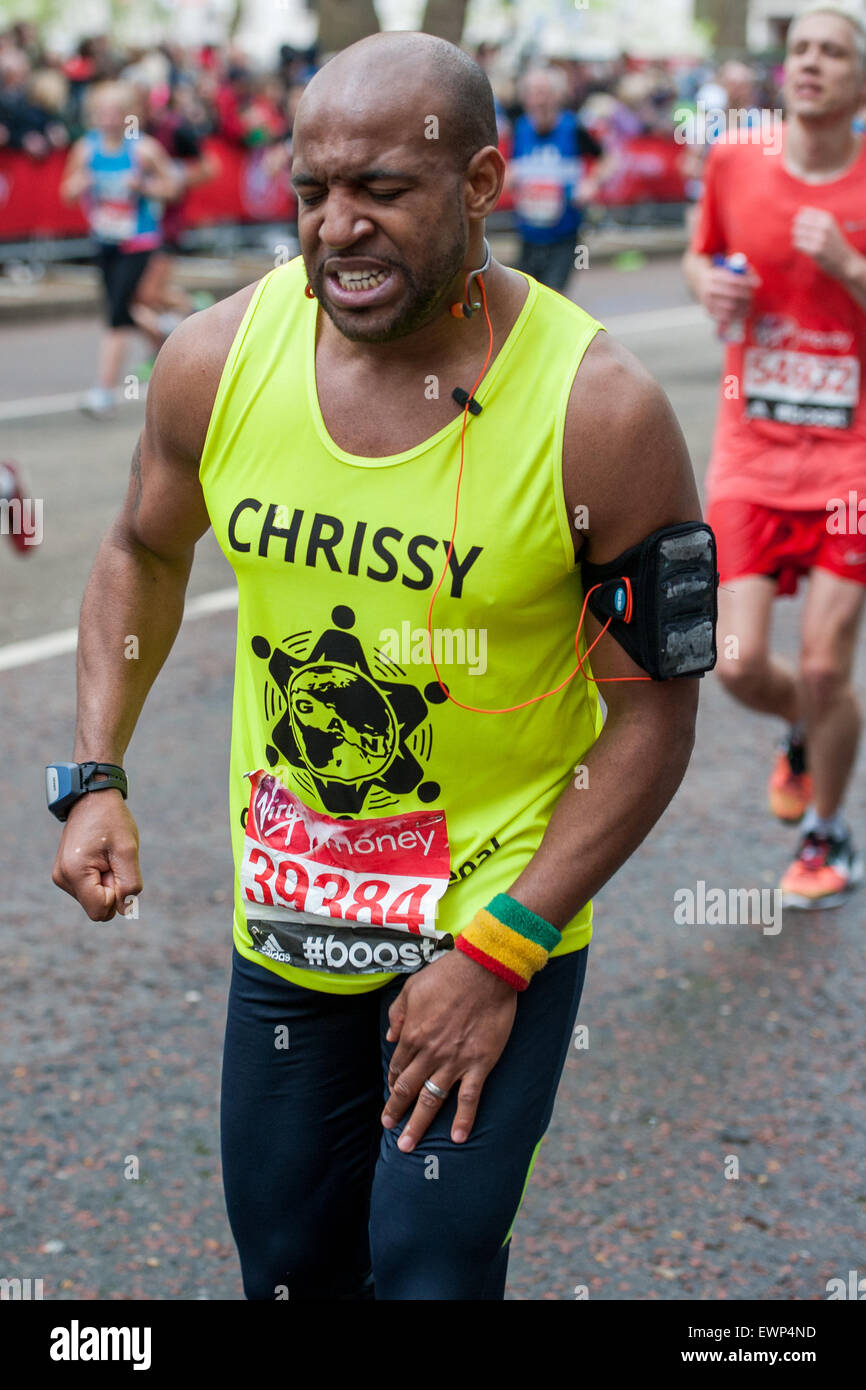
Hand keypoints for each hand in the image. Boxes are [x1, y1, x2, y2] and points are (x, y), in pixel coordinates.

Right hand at [52, 791, 142, 922]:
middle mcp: (63, 878)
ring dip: (107, 882)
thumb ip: (130, 883)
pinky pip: (89, 889)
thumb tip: (125, 910)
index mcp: (75, 873)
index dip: (117, 896)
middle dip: (112, 889)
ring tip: (106, 855)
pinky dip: (100, 878)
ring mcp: (61, 876)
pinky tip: (100, 856)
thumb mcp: (128, 850)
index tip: (118, 868)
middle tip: (114, 860)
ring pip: (94, 899)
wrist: (92, 798)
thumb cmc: (112, 821)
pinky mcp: (65, 873)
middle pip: (97, 907)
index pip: (101, 911)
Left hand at [381, 948, 517, 1151]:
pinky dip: (463, 1119)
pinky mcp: (479, 1064)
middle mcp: (430, 1053)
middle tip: (389, 1129)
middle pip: (408, 1089)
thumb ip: (398, 1013)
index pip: (398, 1066)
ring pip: (432, 1099)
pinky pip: (469, 1098)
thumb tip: (390, 1036)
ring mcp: (454, 1061)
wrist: (485, 970)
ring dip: (418, 1124)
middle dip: (396, 1112)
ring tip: (408, 1145)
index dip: (393, 1082)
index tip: (390, 1095)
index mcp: (412, 1034)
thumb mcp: (412, 987)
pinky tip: (458, 1138)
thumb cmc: (448, 974)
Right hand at [698, 262, 759, 331]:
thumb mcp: (729, 268)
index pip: (732, 279)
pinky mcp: (709, 312)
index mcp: (714, 276)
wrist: (700, 283)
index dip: (746, 282)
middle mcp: (708, 289)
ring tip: (750, 304)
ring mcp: (707, 302)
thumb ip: (743, 272)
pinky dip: (737, 315)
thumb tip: (757, 282)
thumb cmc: (721, 275)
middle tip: (753, 296)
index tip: (758, 284)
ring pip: (730, 307)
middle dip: (746, 295)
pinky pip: (725, 317)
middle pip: (732, 293)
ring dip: (743, 306)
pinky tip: (744, 312)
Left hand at [792, 206, 856, 279]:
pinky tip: (804, 248)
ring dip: (797, 238)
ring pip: (797, 233)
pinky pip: (797, 244)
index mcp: (827, 218)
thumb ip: (815, 218)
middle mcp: (824, 226)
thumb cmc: (832, 242)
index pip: (803, 212)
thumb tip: (799, 211)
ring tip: (804, 242)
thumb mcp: (828, 225)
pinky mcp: (816, 250)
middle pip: (798, 222)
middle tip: (802, 236)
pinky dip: (798, 246)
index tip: (803, 227)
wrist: (844, 260)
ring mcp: (820, 238)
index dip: (798, 219)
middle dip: (796, 229)